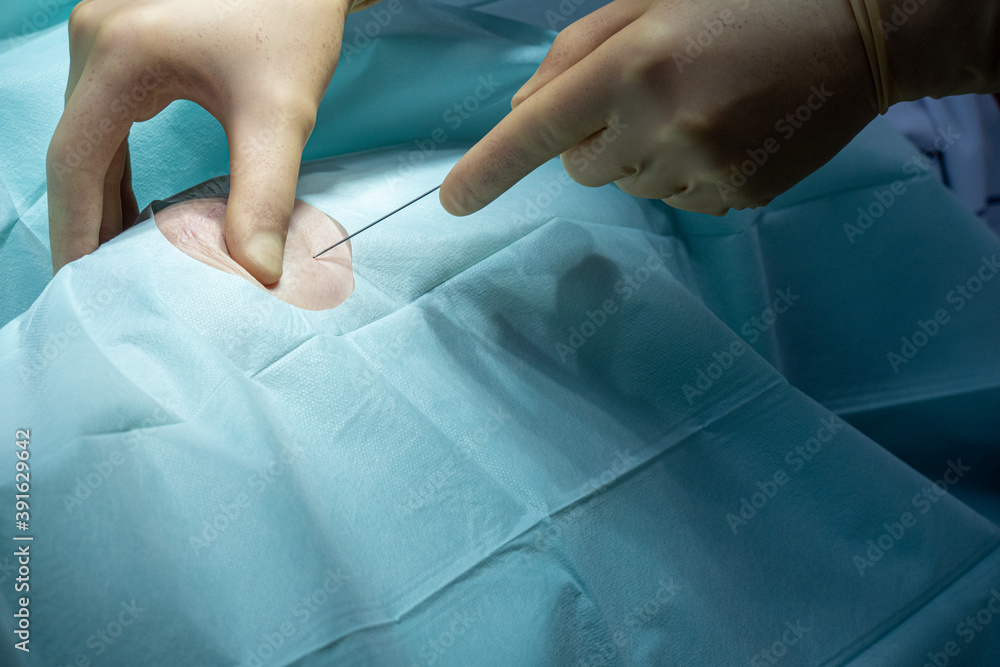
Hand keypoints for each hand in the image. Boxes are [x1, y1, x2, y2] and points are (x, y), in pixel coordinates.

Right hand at [47, 0, 360, 282]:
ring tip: (122, 253)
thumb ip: (265, 195)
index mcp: (118, 54)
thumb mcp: (280, 111)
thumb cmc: (294, 17)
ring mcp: (106, 29)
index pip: (75, 162)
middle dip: (88, 218)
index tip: (82, 283)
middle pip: (75, 146)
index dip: (77, 230)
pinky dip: (119, 159)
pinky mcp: (129, 30)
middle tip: (104, 281)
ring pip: (90, 130)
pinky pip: (108, 109)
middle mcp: (95, 35)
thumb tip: (258, 272)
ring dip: (102, 191)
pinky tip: (138, 199)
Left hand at [440, 0, 878, 216]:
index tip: (453, 202)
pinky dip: (680, 175)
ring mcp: (703, 170)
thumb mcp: (650, 1)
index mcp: (633, 66)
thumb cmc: (744, 1)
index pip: (537, 132)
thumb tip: (524, 113)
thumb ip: (575, 53)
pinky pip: (676, 203)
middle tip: (647, 93)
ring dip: (639, 155)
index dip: (488, 170)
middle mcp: (662, 126)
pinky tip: (723, 132)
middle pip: (581, 169)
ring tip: (697, 106)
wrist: (860, 30)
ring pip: (628, 188)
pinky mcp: (737, 197)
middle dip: (593, 138)